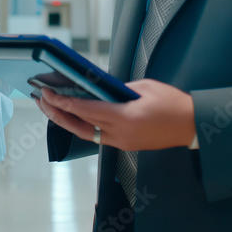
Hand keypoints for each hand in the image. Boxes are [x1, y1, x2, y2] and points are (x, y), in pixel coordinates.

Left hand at [34, 79, 195, 150]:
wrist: (191, 126)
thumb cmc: (172, 103)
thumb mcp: (144, 87)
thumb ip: (117, 88)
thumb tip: (96, 87)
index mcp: (124, 118)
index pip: (85, 110)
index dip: (63, 102)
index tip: (47, 93)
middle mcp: (120, 134)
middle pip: (79, 125)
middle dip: (56, 113)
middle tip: (41, 100)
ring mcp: (122, 142)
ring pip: (85, 133)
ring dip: (66, 121)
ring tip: (51, 108)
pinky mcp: (125, 145)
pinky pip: (97, 136)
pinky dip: (82, 125)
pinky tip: (73, 116)